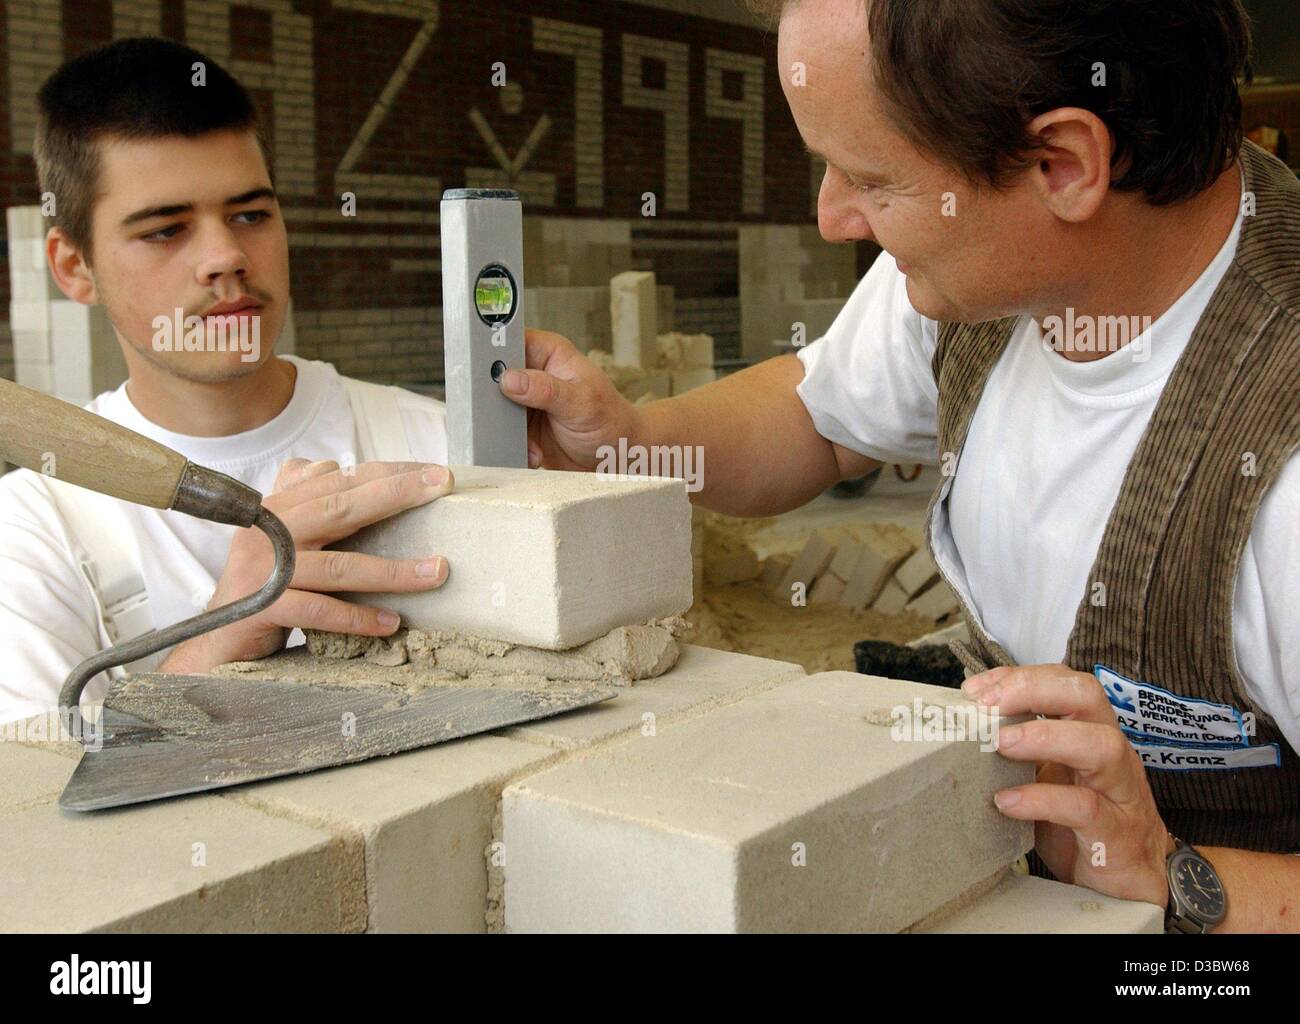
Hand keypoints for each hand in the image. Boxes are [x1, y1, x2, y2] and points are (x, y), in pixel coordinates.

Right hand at [160, 459, 453, 672]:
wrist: (215, 639)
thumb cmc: (259, 584)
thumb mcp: (278, 536)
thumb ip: (302, 498)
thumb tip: (330, 463)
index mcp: (278, 508)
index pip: (340, 480)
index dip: (387, 472)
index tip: (434, 471)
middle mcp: (268, 532)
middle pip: (340, 508)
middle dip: (396, 495)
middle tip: (441, 487)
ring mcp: (263, 572)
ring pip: (338, 566)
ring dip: (394, 570)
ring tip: (438, 571)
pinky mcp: (262, 611)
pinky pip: (319, 612)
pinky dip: (358, 618)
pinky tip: (392, 622)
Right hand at [498, 328, 645, 469]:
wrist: (617, 456)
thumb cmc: (610, 420)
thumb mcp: (581, 402)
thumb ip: (546, 389)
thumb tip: (509, 379)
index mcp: (547, 353)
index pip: (509, 340)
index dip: (491, 352)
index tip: (483, 371)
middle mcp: (533, 374)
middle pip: (493, 377)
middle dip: (494, 401)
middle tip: (504, 417)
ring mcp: (525, 401)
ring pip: (494, 410)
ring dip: (507, 431)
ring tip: (531, 443)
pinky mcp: (523, 427)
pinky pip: (504, 435)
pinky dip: (516, 448)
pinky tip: (536, 454)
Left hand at [962, 663, 1175, 905]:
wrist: (1128, 886)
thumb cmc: (1082, 825)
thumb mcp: (1048, 779)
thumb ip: (1021, 752)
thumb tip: (967, 729)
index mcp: (1093, 733)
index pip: (1066, 682)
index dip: (1020, 677)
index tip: (976, 689)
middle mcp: (1113, 753)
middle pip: (1088, 696)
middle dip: (1034, 689)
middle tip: (987, 705)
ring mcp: (1120, 792)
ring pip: (1100, 745)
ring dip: (1044, 736)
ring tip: (999, 742)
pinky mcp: (1116, 835)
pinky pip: (1084, 807)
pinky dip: (1041, 800)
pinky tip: (1006, 801)